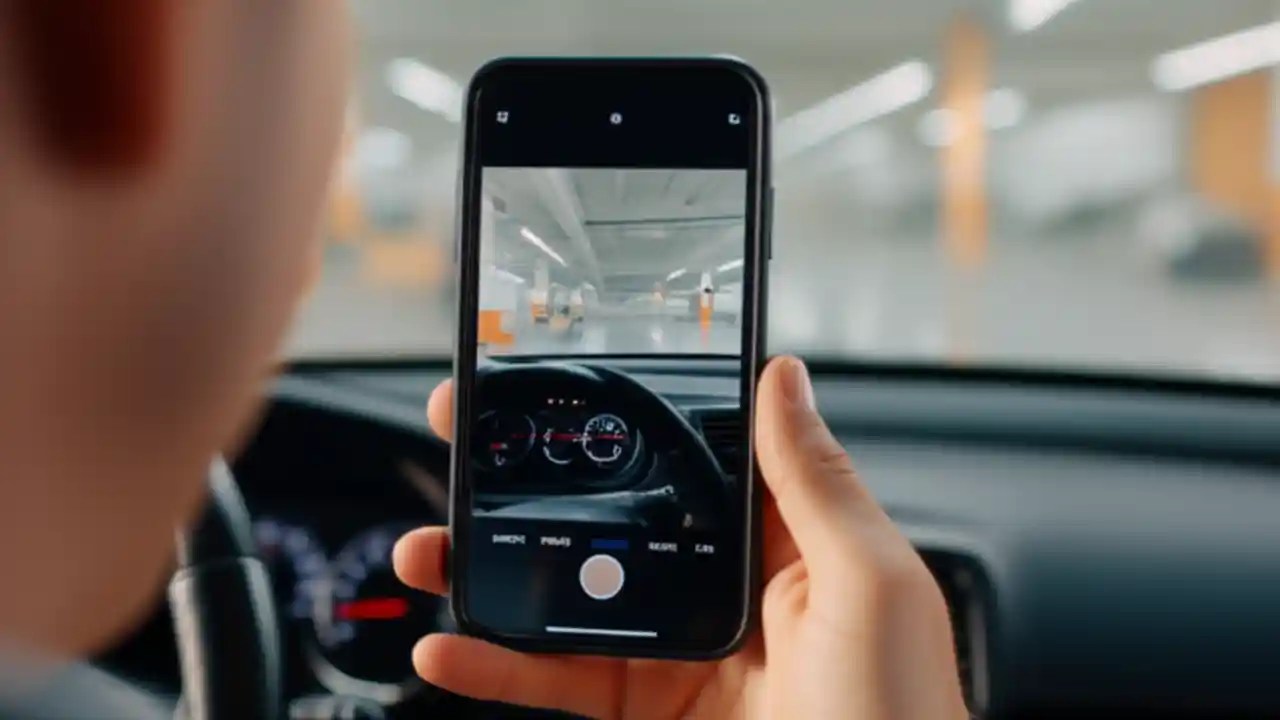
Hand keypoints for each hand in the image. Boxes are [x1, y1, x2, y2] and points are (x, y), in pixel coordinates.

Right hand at [394, 356, 968, 719]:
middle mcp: (728, 588)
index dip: (625, 417)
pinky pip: (561, 682)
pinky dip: (500, 668)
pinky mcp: (650, 711)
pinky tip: (451, 649)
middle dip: (533, 485)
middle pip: (613, 520)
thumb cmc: (904, 714)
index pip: (693, 456)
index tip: (560, 382)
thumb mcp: (869, 583)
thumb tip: (782, 379)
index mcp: (787, 541)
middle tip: (464, 444)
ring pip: (570, 598)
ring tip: (430, 551)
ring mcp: (683, 654)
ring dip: (492, 574)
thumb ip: (817, 483)